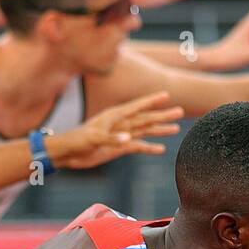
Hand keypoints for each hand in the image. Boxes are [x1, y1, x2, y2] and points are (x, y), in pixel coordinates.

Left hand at [48, 92, 182, 169]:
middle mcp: (121, 124)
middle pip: (146, 118)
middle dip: (162, 115)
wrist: (68, 153)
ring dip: (159, 130)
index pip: (137, 106)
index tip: (166, 94)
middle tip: (180, 112)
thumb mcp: (94, 138)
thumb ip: (112, 138)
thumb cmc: (78, 141)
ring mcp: (122, 135)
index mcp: (115, 116)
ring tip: (176, 128)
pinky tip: (160, 148)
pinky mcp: (119, 148)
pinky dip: (149, 147)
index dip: (152, 100)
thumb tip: (129, 139)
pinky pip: (138, 146)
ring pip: (145, 131)